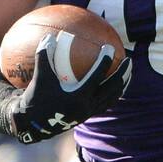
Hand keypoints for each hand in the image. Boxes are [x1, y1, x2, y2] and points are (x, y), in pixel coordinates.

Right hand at [9, 32, 131, 143]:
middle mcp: (87, 106)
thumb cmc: (34, 98)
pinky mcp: (88, 116)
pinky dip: (112, 94)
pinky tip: (114, 85)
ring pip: (112, 98)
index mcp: (77, 96)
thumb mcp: (39, 76)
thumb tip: (49, 36)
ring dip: (122, 85)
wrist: (33, 125)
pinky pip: (105, 104)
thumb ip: (44, 56)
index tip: (110, 48)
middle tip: (129, 60)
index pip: (97, 76)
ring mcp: (89, 113)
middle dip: (123, 74)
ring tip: (128, 73)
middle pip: (112, 89)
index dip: (105, 61)